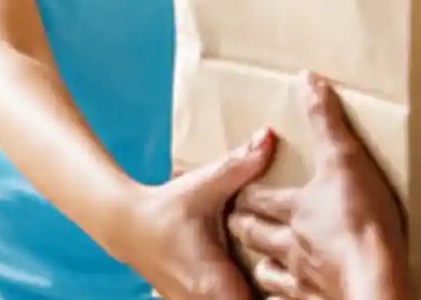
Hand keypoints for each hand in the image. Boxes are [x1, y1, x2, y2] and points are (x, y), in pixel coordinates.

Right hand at [126, 129, 276, 299]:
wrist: (126, 225)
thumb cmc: (166, 208)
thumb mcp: (205, 186)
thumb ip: (240, 165)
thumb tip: (267, 136)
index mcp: (213, 282)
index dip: (279, 292)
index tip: (294, 268)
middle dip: (274, 291)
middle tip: (293, 264)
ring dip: (258, 291)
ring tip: (275, 267)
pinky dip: (243, 292)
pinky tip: (255, 274)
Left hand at [228, 73, 411, 299]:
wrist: (373, 281)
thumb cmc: (359, 220)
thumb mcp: (345, 159)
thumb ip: (325, 121)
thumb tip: (306, 79)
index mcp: (293, 210)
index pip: (257, 198)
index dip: (246, 192)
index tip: (239, 188)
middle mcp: (289, 244)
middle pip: (255, 235)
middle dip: (243, 226)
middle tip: (237, 221)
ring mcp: (300, 278)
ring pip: (268, 272)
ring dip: (261, 264)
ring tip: (260, 261)